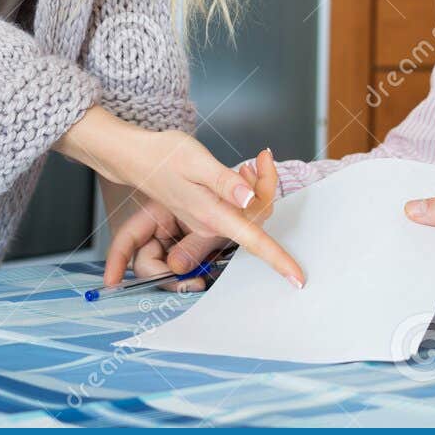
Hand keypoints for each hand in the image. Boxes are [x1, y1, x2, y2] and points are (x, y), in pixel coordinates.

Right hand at [103, 148, 279, 289]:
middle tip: (263, 158)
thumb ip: (224, 182)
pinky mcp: (207, 213)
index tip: (298, 278)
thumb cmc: (163, 156)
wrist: (136, 159)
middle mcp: (211, 223)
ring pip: (250, 212)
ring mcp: (209, 220)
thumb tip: (250, 197)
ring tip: (254, 161)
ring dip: (260, 186)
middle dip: (269, 187)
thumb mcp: (196, 162)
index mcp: (211, 214)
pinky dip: (249, 188)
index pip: (252, 240)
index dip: (277, 259)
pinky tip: (243, 170)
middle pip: (257, 217)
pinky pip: (239, 208)